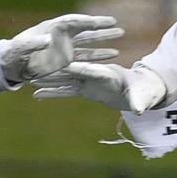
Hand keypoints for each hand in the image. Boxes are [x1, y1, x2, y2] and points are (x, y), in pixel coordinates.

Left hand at [0, 14, 122, 84]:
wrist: (11, 63)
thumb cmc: (14, 53)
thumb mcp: (21, 47)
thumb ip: (33, 43)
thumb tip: (47, 40)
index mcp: (52, 28)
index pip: (74, 21)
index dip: (89, 20)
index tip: (104, 20)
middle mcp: (62, 35)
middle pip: (85, 28)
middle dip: (101, 26)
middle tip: (117, 24)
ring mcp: (66, 47)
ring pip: (89, 41)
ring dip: (104, 38)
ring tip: (121, 34)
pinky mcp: (66, 59)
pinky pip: (87, 55)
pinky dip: (99, 54)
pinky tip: (113, 54)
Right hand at [33, 63, 166, 114]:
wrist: (145, 90)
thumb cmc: (146, 91)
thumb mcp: (143, 96)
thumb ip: (138, 102)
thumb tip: (138, 110)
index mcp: (109, 73)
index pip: (92, 70)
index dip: (79, 69)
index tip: (65, 67)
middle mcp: (96, 75)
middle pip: (73, 73)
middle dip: (56, 73)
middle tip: (38, 71)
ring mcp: (89, 82)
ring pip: (66, 81)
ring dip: (49, 82)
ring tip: (30, 82)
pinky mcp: (87, 90)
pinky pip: (67, 91)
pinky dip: (53, 93)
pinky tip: (38, 95)